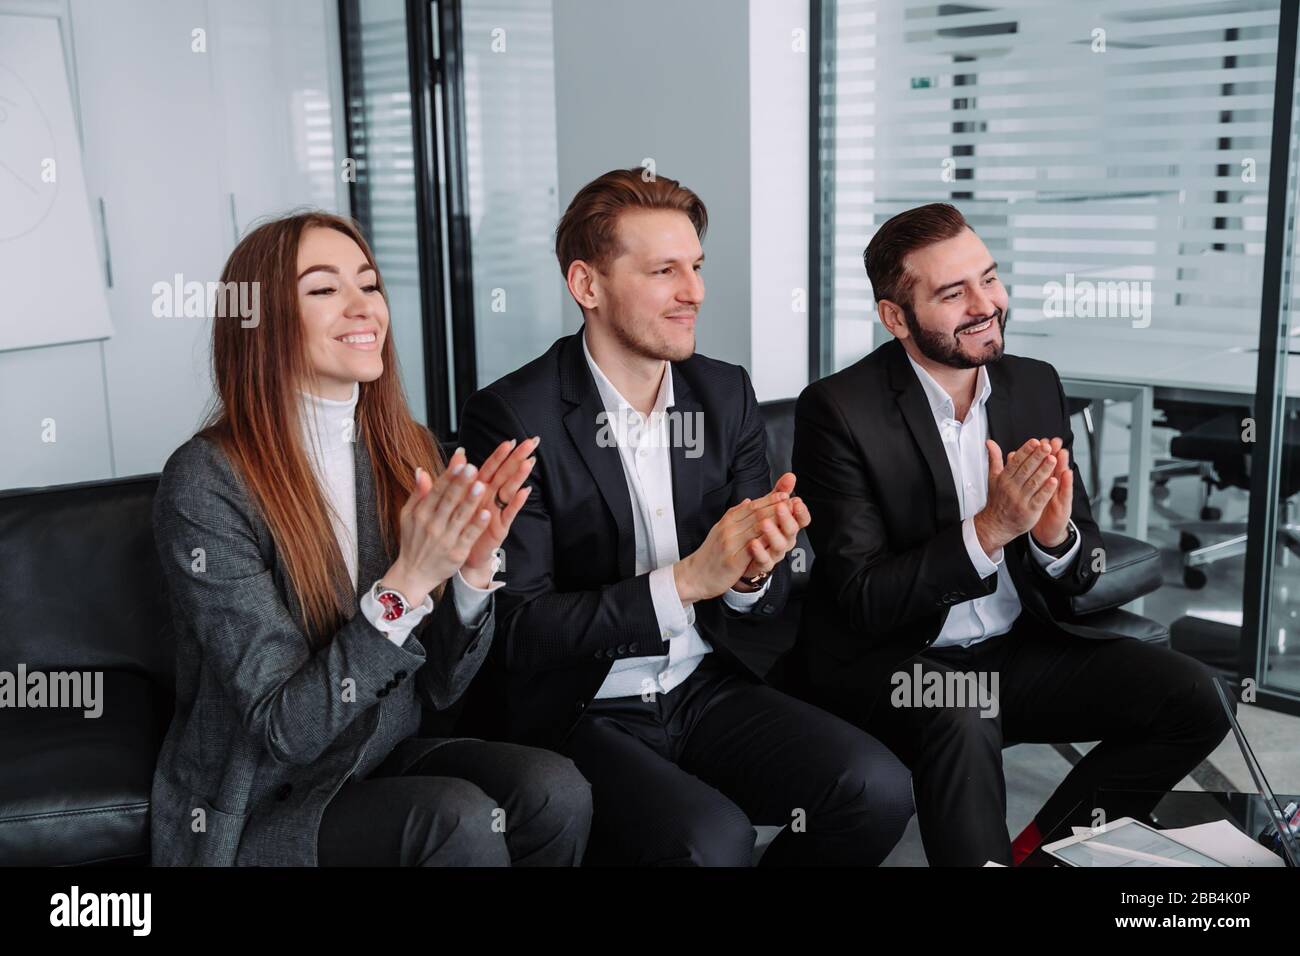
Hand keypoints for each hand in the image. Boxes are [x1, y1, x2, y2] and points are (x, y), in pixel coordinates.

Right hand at [383, 450, 492, 604]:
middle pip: (449, 500)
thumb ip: (417, 493)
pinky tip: (487, 513)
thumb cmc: (412, 541)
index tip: (460, 459)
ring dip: (471, 501)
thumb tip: (421, 470)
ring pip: (460, 516)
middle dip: (461, 483)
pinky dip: (477, 525)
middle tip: (472, 467)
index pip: (437, 489)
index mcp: (422, 512)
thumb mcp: (408, 516)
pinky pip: (469, 536)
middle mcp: (433, 524)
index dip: (450, 474)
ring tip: (482, 485)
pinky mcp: (457, 552)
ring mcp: (445, 539)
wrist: (413, 574)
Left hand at [461, 437, 538, 586]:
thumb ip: (456, 475)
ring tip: (529, 462)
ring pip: (510, 489)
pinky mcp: (500, 526)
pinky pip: (509, 512)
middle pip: (506, 473)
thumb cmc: (461, 524)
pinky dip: (517, 502)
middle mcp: (491, 497)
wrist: (462, 553)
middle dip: (518, 458)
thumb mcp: (456, 498)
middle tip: (531, 443)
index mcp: (480, 489)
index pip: (492, 467)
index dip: (500, 455)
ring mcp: (498, 510)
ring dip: (520, 476)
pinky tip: (524, 492)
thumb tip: (459, 452)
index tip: (509, 441)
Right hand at [673, 486, 793, 604]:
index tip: (785, 493)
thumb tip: (748, 501)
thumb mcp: (722, 529)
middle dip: (776, 506)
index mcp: (728, 520)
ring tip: (788, 515)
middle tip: (792, 501)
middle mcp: (728, 528)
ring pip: (756, 528)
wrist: (695, 575)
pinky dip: (765, 541)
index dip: (770, 498)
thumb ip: (737, 515)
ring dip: (775, 520)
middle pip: (756, 514)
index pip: (752, 505)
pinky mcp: (733, 559)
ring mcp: (730, 543)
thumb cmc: (711, 554)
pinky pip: (752, 548)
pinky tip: (776, 537)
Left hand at [734, 472, 810, 588]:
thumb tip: (790, 476)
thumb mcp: (767, 508)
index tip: (797, 501)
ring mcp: (774, 553)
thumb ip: (780, 493)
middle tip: (781, 507)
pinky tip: (753, 543)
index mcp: (787, 526)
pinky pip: (764, 561)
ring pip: (779, 546)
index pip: (802, 519)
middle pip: (792, 531)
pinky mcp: (762, 564)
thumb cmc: (757, 529)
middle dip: (787, 518)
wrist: (738, 556)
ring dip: (773, 533)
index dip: (801, 512)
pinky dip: (760, 552)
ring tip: (764, 523)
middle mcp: (784, 540)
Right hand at [973, 438, 1058, 555]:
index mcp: (1004, 479)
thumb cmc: (997, 500)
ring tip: (1053, 459)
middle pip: (1026, 470)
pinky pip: (1039, 498)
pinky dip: (1047, 490)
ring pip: (1034, 482)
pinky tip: (1054, 481)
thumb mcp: (993, 478)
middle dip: (1038, 457)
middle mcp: (1011, 488)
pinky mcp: (1029, 511)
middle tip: (1047, 446)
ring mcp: (1020, 500)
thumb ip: (994, 459)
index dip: (1026, 451)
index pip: (1016, 461)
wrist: (996, 524)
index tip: (1035, 442)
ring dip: (1044, 470)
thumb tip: (990, 442)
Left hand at [1026, 436, 1071, 548]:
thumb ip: (1022, 472)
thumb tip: (1011, 456)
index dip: (1043, 451)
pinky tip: (1067, 474)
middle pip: (1054, 465)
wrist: (1045, 528)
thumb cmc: (1036, 506)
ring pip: (1062, 475)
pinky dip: (1066, 482)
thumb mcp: (1029, 489)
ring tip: (1062, 451)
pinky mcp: (1065, 504)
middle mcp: (1053, 484)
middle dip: (1054, 452)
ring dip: (1062, 463)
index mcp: (1044, 479)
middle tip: (1055, 440)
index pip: (1043, 462)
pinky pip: (1066, 492)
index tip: (1042, 439)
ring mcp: (1060, 493)